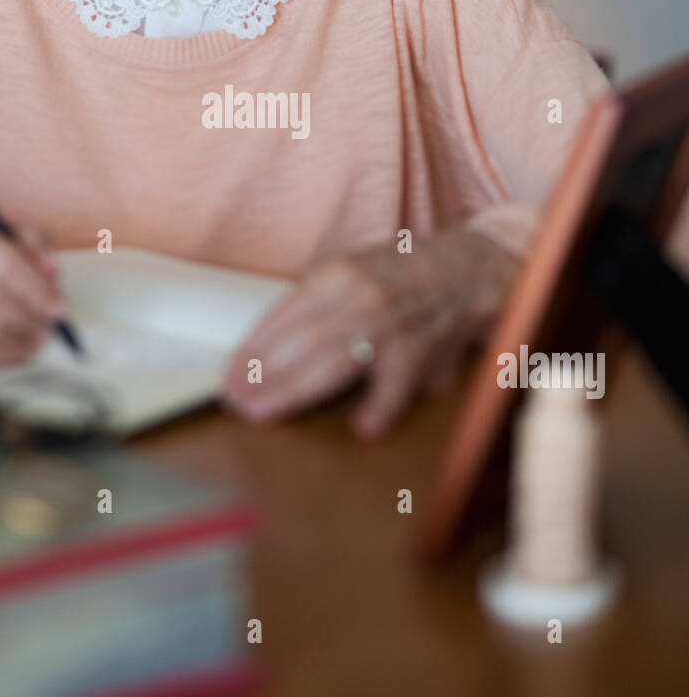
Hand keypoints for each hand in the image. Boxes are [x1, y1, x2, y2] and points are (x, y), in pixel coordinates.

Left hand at [222, 229, 519, 437]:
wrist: (469, 269)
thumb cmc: (401, 277)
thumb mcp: (351, 273)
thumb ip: (312, 308)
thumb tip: (263, 352)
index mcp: (336, 274)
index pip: (282, 316)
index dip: (252, 349)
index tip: (228, 376)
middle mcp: (361, 295)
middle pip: (301, 340)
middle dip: (263, 373)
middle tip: (235, 400)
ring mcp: (392, 324)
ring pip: (336, 360)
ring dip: (295, 389)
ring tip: (264, 411)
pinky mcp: (422, 351)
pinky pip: (397, 384)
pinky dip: (381, 405)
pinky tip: (360, 427)